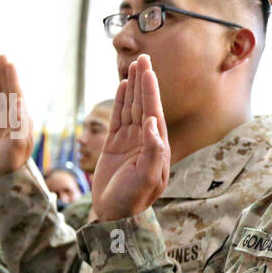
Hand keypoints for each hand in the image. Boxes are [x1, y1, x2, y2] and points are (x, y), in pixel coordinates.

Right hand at [0, 55, 35, 180]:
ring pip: (1, 95)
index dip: (11, 77)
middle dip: (6, 73)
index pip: (16, 93)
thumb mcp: (17, 147)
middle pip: (9, 90)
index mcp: (22, 120)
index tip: (7, 61)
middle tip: (1, 55)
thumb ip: (18, 127)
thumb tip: (18, 106)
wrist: (6, 178)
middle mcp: (16, 118)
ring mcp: (6, 122)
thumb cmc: (11, 164)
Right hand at [92, 54, 170, 220]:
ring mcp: (130, 142)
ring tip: (135, 66)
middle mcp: (145, 141)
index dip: (150, 91)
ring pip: (131, 108)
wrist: (115, 215)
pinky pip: (118, 118)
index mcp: (157, 147)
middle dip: (144, 82)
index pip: (153, 113)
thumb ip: (153, 151)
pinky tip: (123, 86)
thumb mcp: (147, 178)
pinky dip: (120, 101)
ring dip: (134, 87)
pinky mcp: (115, 146)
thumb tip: (152, 123)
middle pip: (144, 105)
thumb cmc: (133, 200)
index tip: (148, 71)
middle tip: (143, 58)